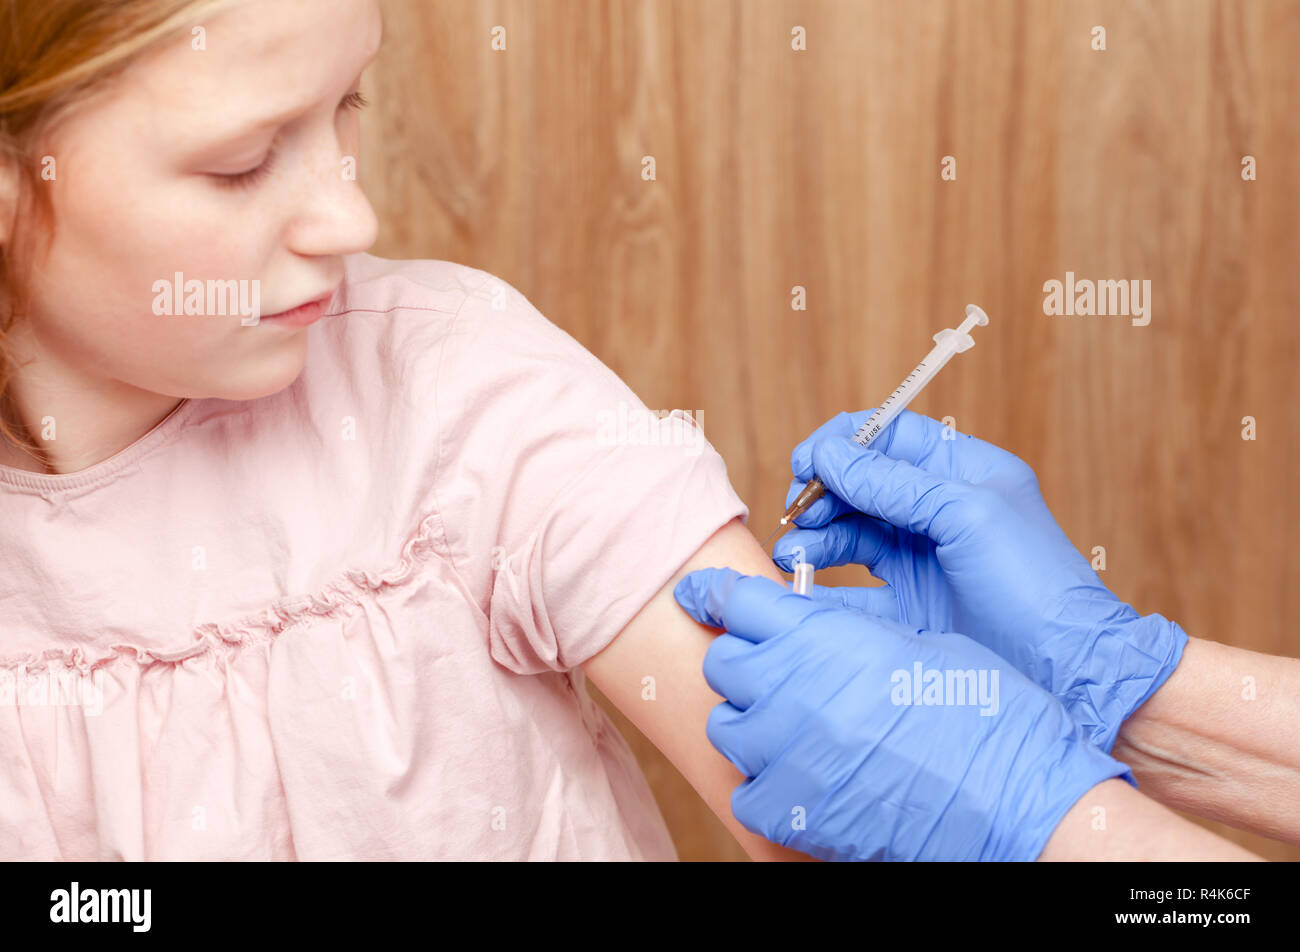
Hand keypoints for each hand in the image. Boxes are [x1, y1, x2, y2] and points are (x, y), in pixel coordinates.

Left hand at [673, 567, 1133, 861]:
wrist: (1017, 802)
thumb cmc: (988, 714)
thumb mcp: (920, 643)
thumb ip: (852, 633)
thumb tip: (818, 633)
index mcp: (825, 634)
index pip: (736, 599)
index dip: (716, 593)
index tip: (700, 595)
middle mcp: (791, 686)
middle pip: (723, 661)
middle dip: (745, 661)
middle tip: (778, 674)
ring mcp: (784, 752)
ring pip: (726, 725)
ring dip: (751, 722)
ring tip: (793, 730)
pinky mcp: (790, 811)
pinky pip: (745, 791)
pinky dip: (765, 785)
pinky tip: (801, 780)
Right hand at [771, 408, 1186, 752]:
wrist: (1064, 669)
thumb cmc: (1032, 583)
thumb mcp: (966, 516)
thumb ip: (894, 484)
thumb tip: (829, 456)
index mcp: (962, 471)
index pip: (888, 435)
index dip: (841, 443)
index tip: (804, 464)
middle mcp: (938, 509)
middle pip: (862, 484)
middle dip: (822, 493)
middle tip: (796, 514)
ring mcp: (922, 558)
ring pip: (851, 533)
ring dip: (816, 538)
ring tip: (793, 555)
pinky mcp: (909, 606)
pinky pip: (853, 588)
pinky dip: (823, 585)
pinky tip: (801, 586)